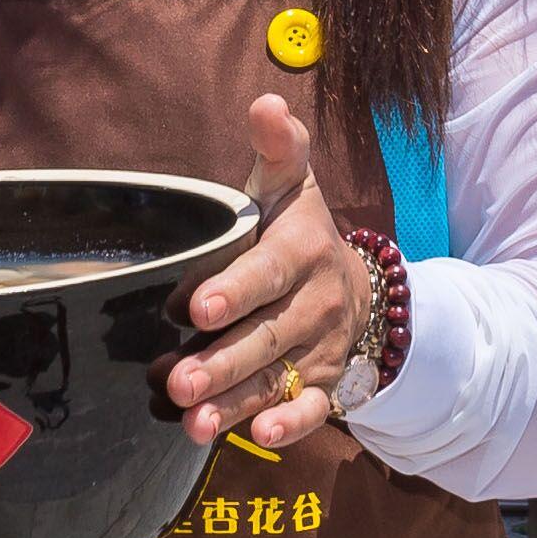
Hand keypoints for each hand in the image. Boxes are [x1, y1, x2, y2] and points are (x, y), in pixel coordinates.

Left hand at [162, 96, 367, 464]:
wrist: (358, 286)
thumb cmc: (297, 231)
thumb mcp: (290, 184)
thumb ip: (277, 146)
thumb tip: (265, 100)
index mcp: (302, 249)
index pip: (267, 272)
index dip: (235, 290)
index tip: (196, 308)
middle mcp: (314, 303)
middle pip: (266, 336)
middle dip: (223, 361)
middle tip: (178, 381)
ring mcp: (320, 348)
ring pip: (277, 380)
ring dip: (236, 404)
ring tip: (193, 423)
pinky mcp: (323, 385)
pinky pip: (311, 410)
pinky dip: (287, 426)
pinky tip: (256, 437)